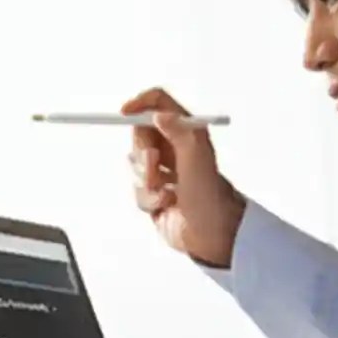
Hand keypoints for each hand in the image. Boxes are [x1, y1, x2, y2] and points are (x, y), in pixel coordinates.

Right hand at [123, 87, 244, 267]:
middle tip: (154, 163)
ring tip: (166, 192)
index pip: (159, 103)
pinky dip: (148, 198)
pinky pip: (136, 189)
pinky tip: (166, 205)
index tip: (125, 113)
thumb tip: (159, 113)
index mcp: (187, 132)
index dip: (141, 104)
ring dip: (146, 180)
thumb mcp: (196, 157)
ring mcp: (164, 171)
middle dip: (142, 152)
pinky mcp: (155, 194)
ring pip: (135, 164)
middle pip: (140, 134)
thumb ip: (178, 131)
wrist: (211, 234)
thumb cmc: (210, 195)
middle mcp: (174, 148)